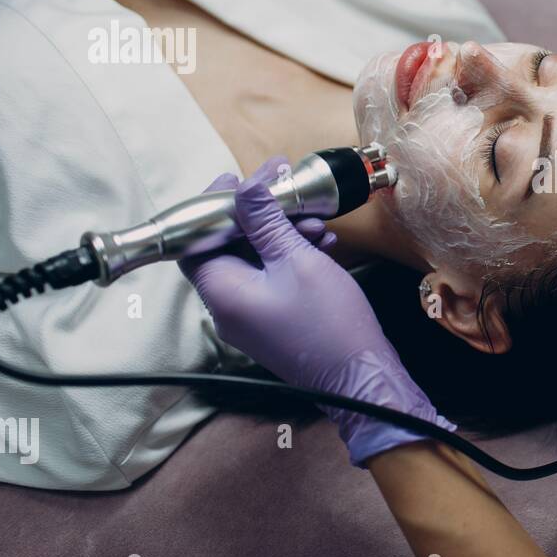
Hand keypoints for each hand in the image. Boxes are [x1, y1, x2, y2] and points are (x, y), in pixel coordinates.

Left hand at [178, 157, 455, 464]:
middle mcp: (227, 306)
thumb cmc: (328, 324)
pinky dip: (289, 257)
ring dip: (280, 234)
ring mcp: (250, 316)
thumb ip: (266, 221)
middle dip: (257, 216)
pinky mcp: (271, 321)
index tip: (238, 181)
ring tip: (315, 220)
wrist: (360, 375)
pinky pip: (270, 278)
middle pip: (227, 247)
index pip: (196, 240)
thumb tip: (246, 188)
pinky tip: (321, 243)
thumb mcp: (297, 259)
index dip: (214, 208)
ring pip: (254, 260)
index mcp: (222, 291)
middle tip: (284, 190)